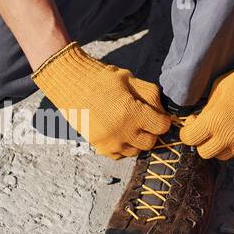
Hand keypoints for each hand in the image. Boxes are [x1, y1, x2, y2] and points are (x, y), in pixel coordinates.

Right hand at [32, 42, 170, 158]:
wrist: (70, 83)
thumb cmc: (102, 78)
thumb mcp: (131, 79)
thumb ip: (151, 96)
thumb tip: (163, 113)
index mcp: (132, 113)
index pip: (162, 127)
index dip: (162, 119)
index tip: (157, 115)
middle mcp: (121, 132)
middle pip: (150, 142)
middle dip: (150, 131)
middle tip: (144, 120)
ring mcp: (109, 142)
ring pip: (135, 151)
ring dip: (136, 140)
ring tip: (129, 125)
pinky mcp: (98, 146)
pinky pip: (118, 155)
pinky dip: (122, 146)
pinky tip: (118, 131)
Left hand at [179, 41, 233, 159]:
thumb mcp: (218, 88)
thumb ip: (207, 108)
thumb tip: (201, 117)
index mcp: (213, 121)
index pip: (188, 139)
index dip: (187, 131)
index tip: (194, 120)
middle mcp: (227, 137)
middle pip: (203, 152)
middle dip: (201, 141)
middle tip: (206, 127)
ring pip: (221, 156)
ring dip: (218, 146)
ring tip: (222, 129)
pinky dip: (233, 146)